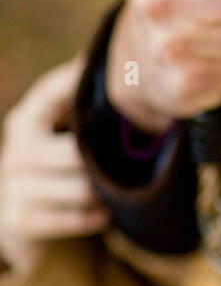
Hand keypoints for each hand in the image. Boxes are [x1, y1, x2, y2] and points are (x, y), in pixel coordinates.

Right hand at [0, 57, 109, 273]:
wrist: (26, 224)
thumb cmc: (56, 167)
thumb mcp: (64, 131)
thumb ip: (81, 100)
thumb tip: (121, 61)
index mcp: (25, 122)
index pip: (51, 93)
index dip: (79, 86)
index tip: (122, 85)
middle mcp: (15, 152)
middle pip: (76, 151)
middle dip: (110, 159)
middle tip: (141, 159)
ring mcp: (13, 188)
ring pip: (81, 188)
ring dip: (108, 192)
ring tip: (126, 188)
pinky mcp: (21, 222)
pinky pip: (74, 219)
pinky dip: (96, 217)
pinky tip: (107, 214)